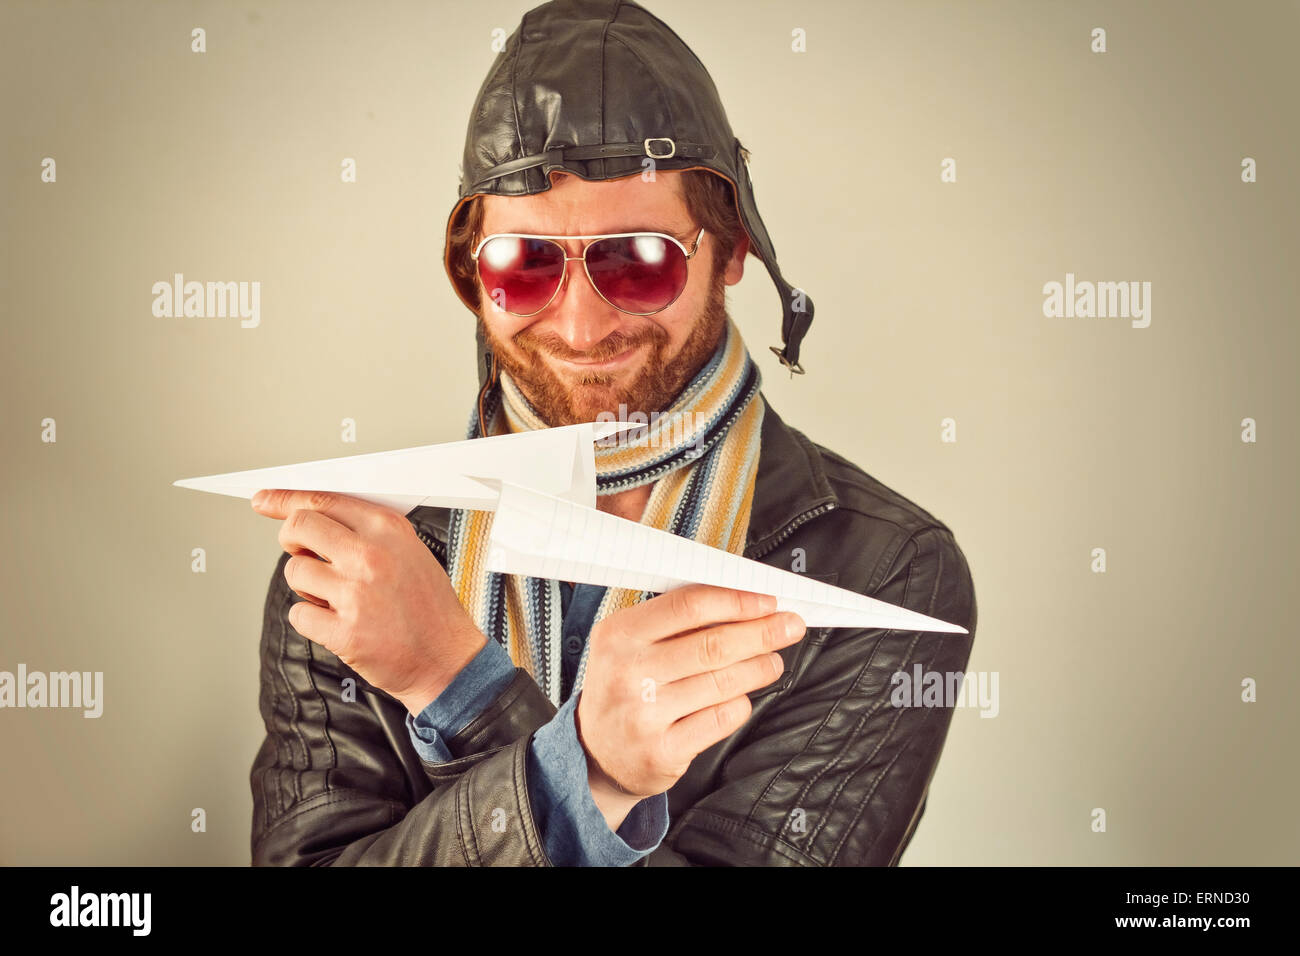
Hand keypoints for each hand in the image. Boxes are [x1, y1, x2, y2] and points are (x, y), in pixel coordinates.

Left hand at [250, 489, 485, 715]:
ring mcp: (356, 594)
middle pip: (299, 528)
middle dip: (292, 540)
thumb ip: (366, 532)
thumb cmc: (429, 608)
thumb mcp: (410, 552)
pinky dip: (311, 619)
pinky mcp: (344, 631)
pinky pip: (298, 613)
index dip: (285, 499)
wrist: (447, 660)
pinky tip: (338, 622)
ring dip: (306, 585)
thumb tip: (316, 518)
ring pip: (294, 571)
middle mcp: (370, 556)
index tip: (265, 501)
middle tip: (303, 553)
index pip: (324, 501)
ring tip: (336, 597)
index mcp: (387, 531)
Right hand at [574, 584, 805, 829]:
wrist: (595, 754)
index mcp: (619, 635)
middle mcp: (628, 673)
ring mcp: (645, 715)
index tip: (767, 600)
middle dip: (761, 633)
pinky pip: (721, 718)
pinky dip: (740, 703)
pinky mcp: (663, 751)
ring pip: (723, 682)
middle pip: (713, 644)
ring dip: (759, 668)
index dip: (736, 601)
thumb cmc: (623, 687)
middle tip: (790, 626)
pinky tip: (742, 696)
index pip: (689, 605)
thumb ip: (674, 620)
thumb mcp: (629, 644)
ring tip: (772, 661)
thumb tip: (741, 598)